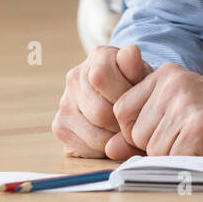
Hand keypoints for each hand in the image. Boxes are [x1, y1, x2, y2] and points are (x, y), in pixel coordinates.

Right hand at [51, 44, 152, 159]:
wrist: (121, 96)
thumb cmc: (134, 84)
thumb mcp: (141, 72)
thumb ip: (136, 65)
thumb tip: (130, 53)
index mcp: (97, 58)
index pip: (101, 77)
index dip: (123, 94)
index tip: (136, 100)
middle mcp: (75, 78)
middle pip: (100, 112)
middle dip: (123, 123)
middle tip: (134, 123)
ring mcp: (64, 103)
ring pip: (95, 135)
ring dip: (116, 139)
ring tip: (125, 131)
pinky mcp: (60, 127)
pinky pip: (86, 148)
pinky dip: (104, 149)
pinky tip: (111, 137)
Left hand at [113, 63, 202, 157]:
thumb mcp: (183, 110)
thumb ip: (144, 124)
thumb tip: (109, 146)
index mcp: (166, 74)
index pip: (122, 111)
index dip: (139, 131)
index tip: (171, 130)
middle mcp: (173, 84)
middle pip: (133, 132)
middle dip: (156, 145)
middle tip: (192, 135)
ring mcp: (186, 105)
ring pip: (151, 149)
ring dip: (174, 155)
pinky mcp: (198, 129)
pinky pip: (171, 160)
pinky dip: (187, 164)